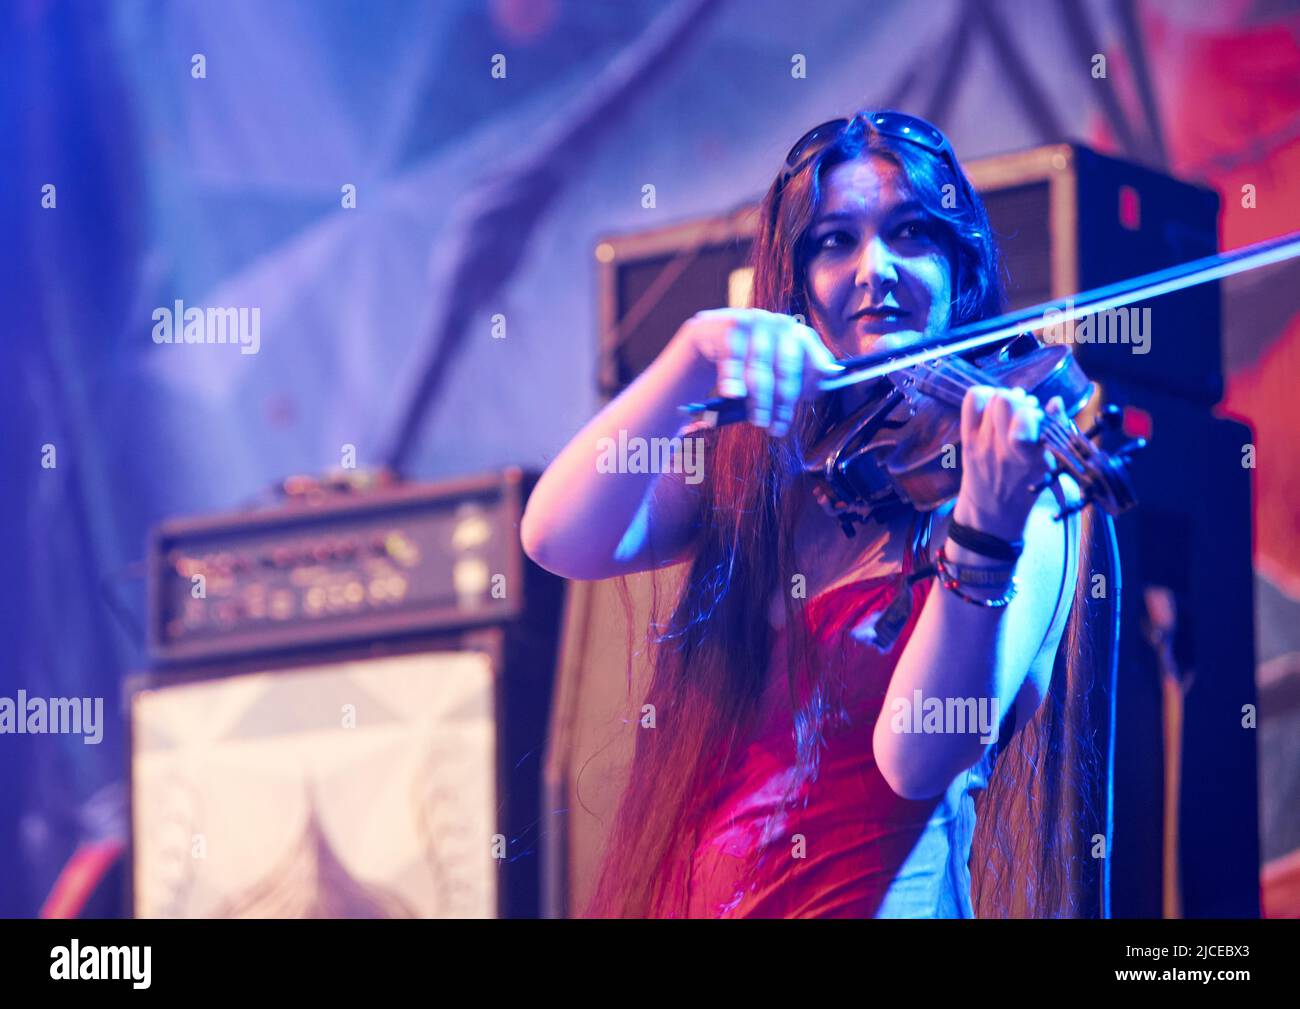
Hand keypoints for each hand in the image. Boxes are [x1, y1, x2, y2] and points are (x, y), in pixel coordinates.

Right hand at [675, 308, 842, 436]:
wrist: (709, 344)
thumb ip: (804, 378)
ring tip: (757, 420)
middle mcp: (781, 324)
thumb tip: (833, 375)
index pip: (815, 360)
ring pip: (760, 364)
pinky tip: (731, 394)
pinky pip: (733, 354)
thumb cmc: (749, 365)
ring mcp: (755, 320)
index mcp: (800, 336)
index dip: (810, 385)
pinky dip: (732, 376)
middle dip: (782, 400)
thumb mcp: (776, 375)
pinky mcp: (729, 323)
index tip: (805, 405)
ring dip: (759, 397)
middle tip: (775, 427)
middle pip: (787, 365)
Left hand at [952, 386, 1063, 539]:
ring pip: (992, 399)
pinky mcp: (968, 441)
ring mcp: (983, 444)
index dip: (1033, 412)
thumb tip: (1056, 401)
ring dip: (1004, 400)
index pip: (1028, 419)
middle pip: (1006, 401)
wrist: (992, 513)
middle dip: (1019, 401)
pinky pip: (972, 400)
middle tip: (1023, 410)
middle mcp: (1005, 449)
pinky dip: (983, 394)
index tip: (1038, 418)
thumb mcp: (1048, 467)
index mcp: (1033, 458)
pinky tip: (991, 405)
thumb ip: (1055, 433)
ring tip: (1009, 411)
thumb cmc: (1024, 486)